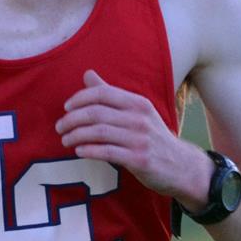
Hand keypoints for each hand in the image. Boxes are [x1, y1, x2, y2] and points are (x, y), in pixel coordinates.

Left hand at [56, 70, 204, 205]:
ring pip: (99, 132)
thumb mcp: (137, 112)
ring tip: (65, 140)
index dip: (80, 98)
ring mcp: (140, 139)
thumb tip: (88, 74)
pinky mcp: (139, 159)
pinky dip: (89, 150)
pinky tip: (78, 151)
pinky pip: (108, 152)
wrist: (181, 166)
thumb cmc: (152, 137)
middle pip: (97, 113)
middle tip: (59, 127)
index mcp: (138, 103)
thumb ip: (111, 94)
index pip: (103, 93)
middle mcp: (139, 118)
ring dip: (76, 135)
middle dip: (72, 119)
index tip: (66, 108)